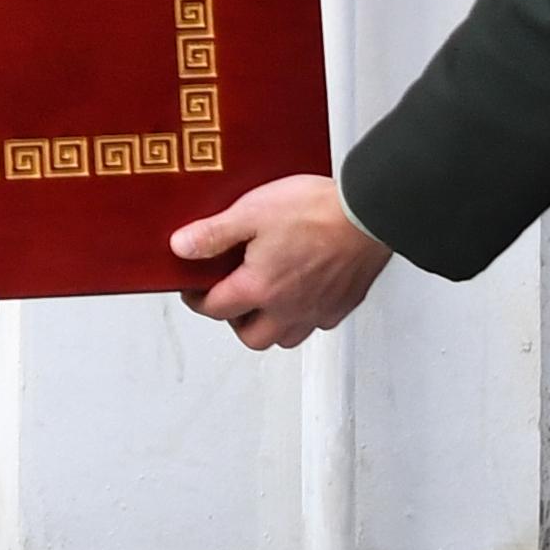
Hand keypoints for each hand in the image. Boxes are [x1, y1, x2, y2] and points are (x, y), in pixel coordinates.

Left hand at [170, 173, 393, 349]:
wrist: (368, 212)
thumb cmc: (317, 211)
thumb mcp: (250, 212)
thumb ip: (212, 234)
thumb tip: (181, 248)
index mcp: (260, 288)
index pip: (215, 308)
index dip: (196, 298)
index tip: (194, 287)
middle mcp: (289, 308)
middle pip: (251, 337)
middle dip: (233, 321)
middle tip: (229, 298)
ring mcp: (319, 310)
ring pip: (286, 338)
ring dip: (269, 325)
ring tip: (264, 299)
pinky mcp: (343, 304)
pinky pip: (317, 324)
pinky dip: (303, 316)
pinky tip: (301, 292)